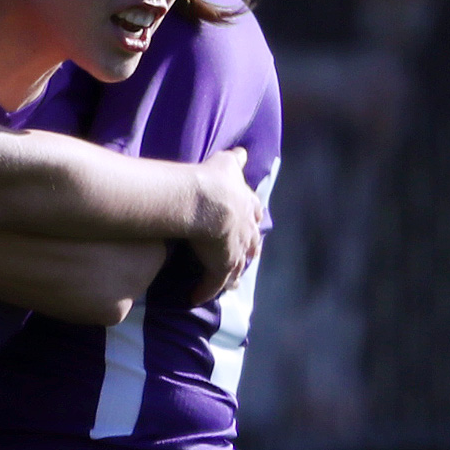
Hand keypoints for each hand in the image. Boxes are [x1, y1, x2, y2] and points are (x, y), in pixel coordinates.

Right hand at [186, 147, 263, 305]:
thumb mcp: (227, 164)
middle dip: (247, 252)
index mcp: (247, 207)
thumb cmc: (214, 180)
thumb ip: (235, 159)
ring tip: (225, 285)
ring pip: (235, 268)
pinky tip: (195, 298)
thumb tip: (242, 151)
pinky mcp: (221, 267)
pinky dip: (205, 291)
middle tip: (243, 259)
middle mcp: (246, 232)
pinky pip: (213, 284)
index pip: (254, 216)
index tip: (252, 226)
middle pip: (251, 246)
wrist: (209, 202)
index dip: (252, 222)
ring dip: (230, 276)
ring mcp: (235, 252)